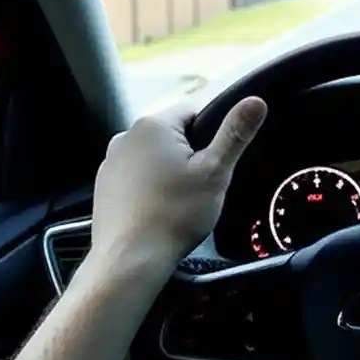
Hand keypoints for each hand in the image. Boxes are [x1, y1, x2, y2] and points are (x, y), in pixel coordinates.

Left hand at [90, 97, 267, 270]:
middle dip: (190, 155)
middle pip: (172, 136)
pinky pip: (135, 177)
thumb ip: (235, 134)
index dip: (212, 135)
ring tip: (179, 203)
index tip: (216, 162)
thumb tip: (256, 101)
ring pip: (153, 158)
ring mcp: (110, 161)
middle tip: (201, 186)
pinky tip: (158, 211)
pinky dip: (148, 188)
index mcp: (154, 125)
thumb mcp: (215, 172)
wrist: (131, 258)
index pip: (194, 111)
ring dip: (168, 171)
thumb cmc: (176, 214)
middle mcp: (126, 136)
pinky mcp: (103, 186)